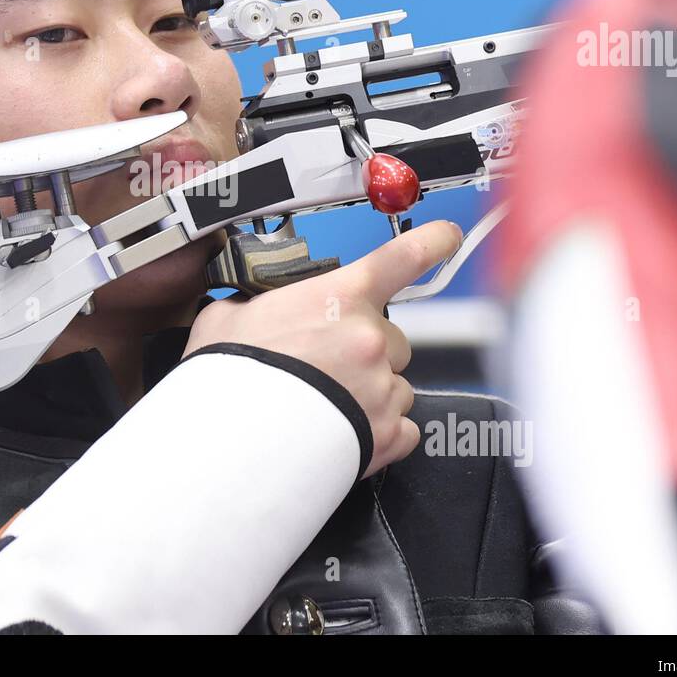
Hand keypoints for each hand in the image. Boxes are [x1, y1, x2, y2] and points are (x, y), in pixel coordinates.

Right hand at [185, 220, 462, 476]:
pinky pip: (401, 429)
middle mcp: (372, 338)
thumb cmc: (231, 377)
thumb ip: (257, 306)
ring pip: (396, 386)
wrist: (230, 440)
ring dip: (370, 394)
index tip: (448, 236)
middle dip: (366, 353)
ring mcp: (384, 388)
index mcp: (340, 298)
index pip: (402, 257)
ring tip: (325, 406)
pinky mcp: (389, 434)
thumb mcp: (229, 318)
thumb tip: (251, 309)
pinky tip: (343, 433)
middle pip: (392, 339)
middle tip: (324, 369)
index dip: (433, 242)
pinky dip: (379, 432)